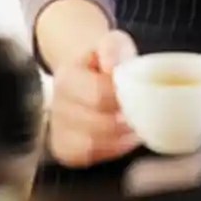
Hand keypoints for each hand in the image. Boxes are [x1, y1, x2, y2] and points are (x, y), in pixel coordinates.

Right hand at [47, 30, 140, 167]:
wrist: (89, 70)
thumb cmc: (106, 59)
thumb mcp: (113, 43)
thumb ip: (113, 48)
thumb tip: (113, 67)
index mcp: (67, 77)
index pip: (98, 95)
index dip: (124, 98)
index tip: (140, 93)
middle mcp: (56, 105)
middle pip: (95, 124)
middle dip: (125, 120)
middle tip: (143, 113)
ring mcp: (58, 129)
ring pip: (89, 145)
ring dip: (119, 138)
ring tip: (135, 125)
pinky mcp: (64, 147)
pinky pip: (86, 157)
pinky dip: (109, 150)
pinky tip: (123, 137)